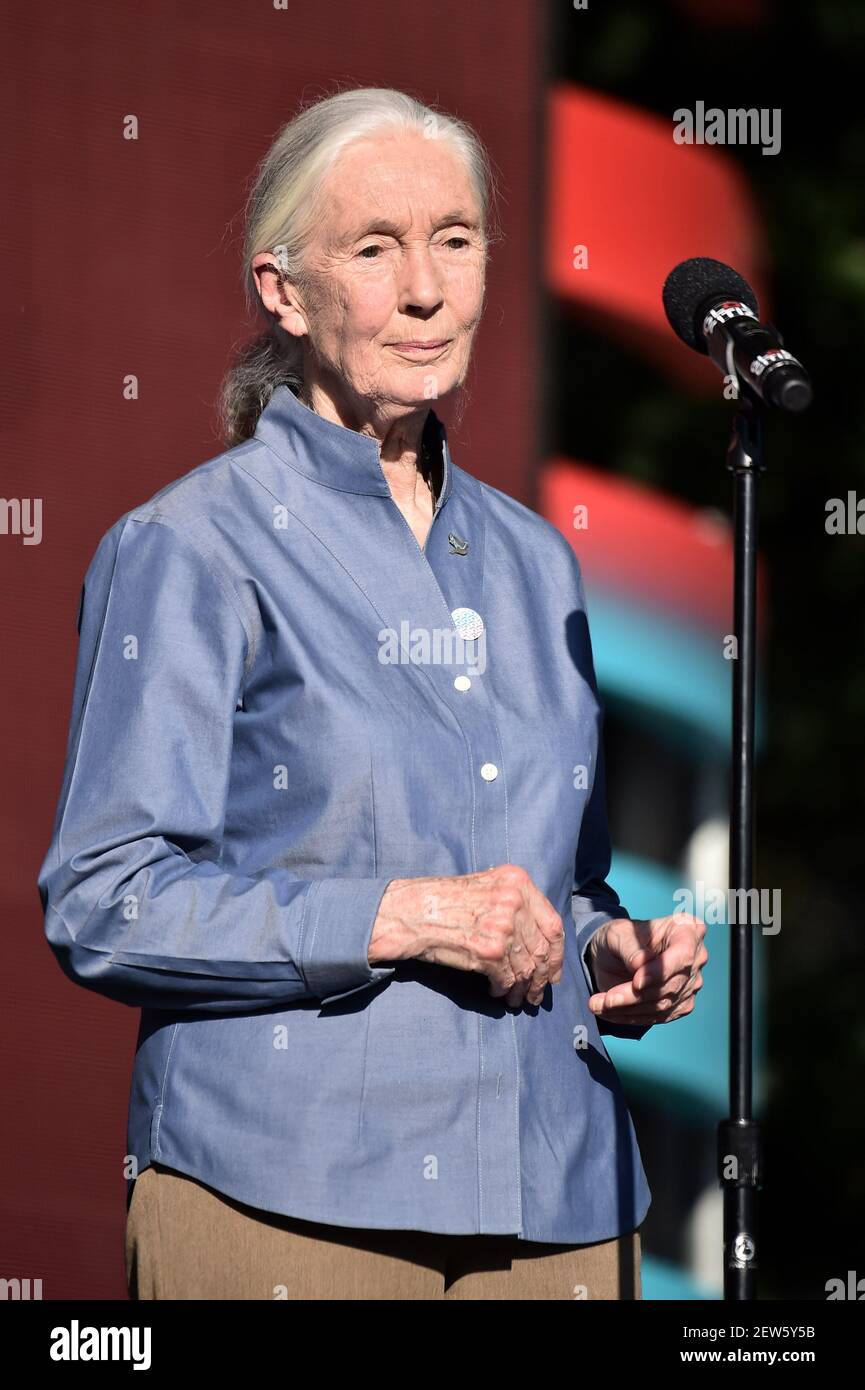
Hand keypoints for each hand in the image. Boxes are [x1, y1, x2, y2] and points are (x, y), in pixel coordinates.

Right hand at [370, 864, 564, 1008]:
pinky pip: (506, 979)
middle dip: (542, 977)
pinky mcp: (489, 952)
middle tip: (537, 994)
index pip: (553, 924)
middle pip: (543, 950)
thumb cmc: (444, 900)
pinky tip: (495, 991)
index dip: (557, 953)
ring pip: (527, 968)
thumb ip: (515, 902)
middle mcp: (514, 902)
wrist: (411, 912)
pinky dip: (503, 990)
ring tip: (517, 999)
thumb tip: (540, 937)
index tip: (554, 971)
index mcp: (518, 882)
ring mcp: (503, 927)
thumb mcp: (486, 885)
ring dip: (523, 989)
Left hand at [586, 912, 707, 1026]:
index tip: (636, 982)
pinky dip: (630, 1017)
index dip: (660, 971)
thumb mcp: (618, 933)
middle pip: (671, 984)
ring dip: (628, 1009)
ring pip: (663, 1004)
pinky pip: (657, 1017)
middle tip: (607, 999)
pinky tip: (608, 1013)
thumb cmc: (620, 937)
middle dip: (636, 995)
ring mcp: (690, 984)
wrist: (614, 954)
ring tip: (598, 1005)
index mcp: (688, 929)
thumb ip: (630, 947)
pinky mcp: (680, 1005)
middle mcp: (696, 958)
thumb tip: (640, 965)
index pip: (683, 955)